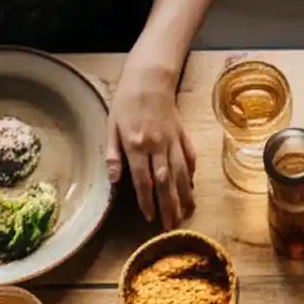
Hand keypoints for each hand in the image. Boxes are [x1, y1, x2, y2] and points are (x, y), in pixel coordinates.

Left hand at [107, 59, 195, 229]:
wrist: (149, 78)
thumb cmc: (126, 102)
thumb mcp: (111, 126)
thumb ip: (113, 155)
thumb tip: (115, 180)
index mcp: (137, 145)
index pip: (143, 180)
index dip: (147, 201)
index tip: (150, 218)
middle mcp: (157, 145)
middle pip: (165, 182)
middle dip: (169, 205)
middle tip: (172, 225)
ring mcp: (173, 141)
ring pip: (181, 173)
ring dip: (185, 195)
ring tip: (187, 213)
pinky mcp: (182, 135)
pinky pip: (189, 157)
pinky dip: (192, 173)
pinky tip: (192, 186)